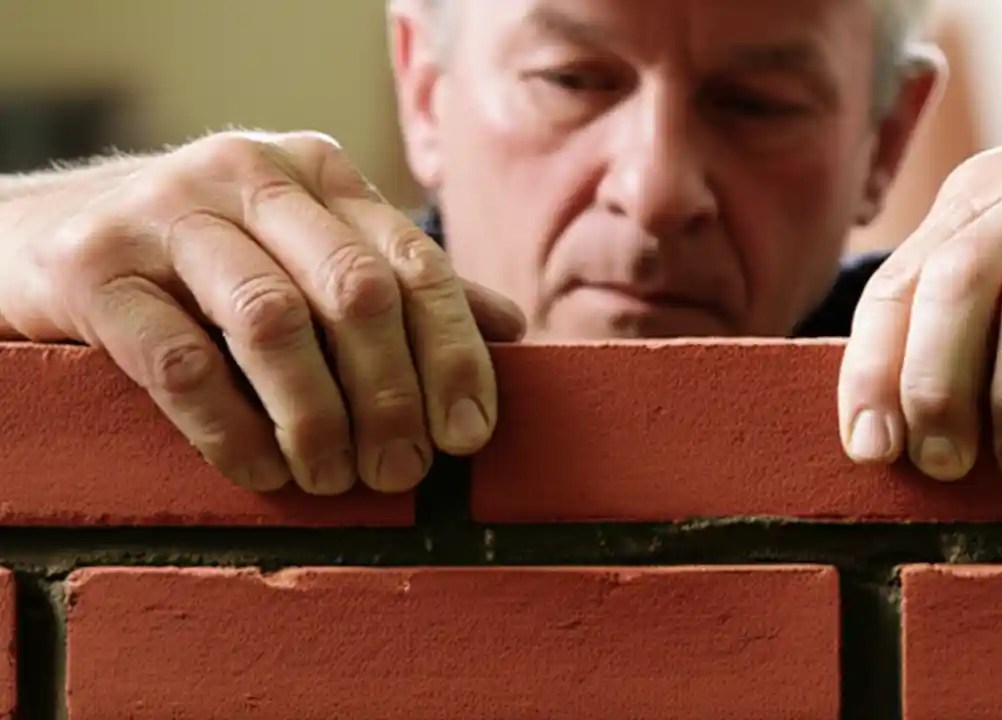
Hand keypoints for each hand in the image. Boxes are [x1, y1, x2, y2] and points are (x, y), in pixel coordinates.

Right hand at [8, 131, 524, 494]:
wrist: (45, 240)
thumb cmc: (206, 266)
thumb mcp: (308, 258)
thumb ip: (400, 287)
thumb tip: (511, 327)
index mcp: (319, 172)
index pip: (412, 265)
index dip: (452, 356)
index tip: (469, 436)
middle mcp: (249, 173)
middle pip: (354, 292)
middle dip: (390, 397)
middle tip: (400, 473)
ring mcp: (168, 211)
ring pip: (273, 323)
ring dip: (316, 419)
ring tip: (330, 479)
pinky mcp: (94, 264)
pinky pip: (184, 363)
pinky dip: (234, 432)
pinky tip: (261, 471)